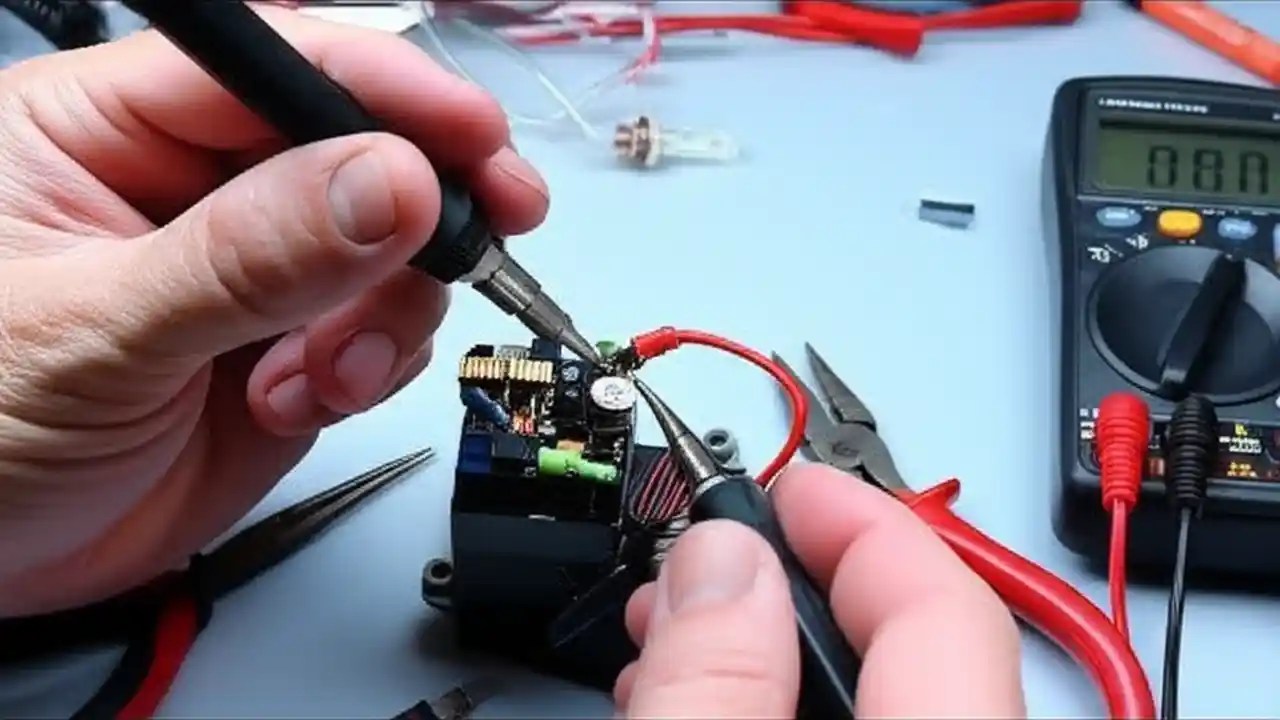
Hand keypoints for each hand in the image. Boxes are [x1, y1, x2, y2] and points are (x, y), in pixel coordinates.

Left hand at [0, 10, 547, 615]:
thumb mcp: (100, 335)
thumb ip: (249, 259)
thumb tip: (384, 185)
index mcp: (102, 133)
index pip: (269, 69)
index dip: (381, 91)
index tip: (470, 136)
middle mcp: (186, 190)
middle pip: (351, 146)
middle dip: (422, 200)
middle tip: (482, 228)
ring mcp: (248, 271)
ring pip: (385, 245)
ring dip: (384, 312)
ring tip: (322, 372)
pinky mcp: (286, 342)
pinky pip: (378, 328)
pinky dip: (369, 367)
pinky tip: (301, 398)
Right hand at [616, 463, 1025, 717]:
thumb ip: (711, 684)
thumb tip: (722, 563)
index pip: (945, 609)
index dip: (861, 522)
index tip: (784, 485)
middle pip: (917, 644)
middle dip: (793, 581)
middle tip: (704, 557)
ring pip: (880, 696)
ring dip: (772, 647)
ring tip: (673, 639)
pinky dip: (778, 705)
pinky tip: (704, 702)